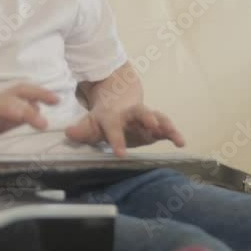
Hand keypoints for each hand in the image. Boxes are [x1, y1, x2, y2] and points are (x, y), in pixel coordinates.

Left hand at [64, 103, 184, 157]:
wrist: (119, 97)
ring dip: (166, 125)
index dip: (117, 140)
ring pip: (158, 118)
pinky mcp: (156, 125)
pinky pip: (166, 127)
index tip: (120, 154)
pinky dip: (174, 133)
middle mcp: (131, 114)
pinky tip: (182, 142)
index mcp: (112, 116)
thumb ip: (82, 129)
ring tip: (175, 136)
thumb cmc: (104, 116)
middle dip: (146, 117)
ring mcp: (145, 118)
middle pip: (139, 113)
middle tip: (152, 123)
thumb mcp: (91, 121)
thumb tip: (68, 133)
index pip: (113, 128)